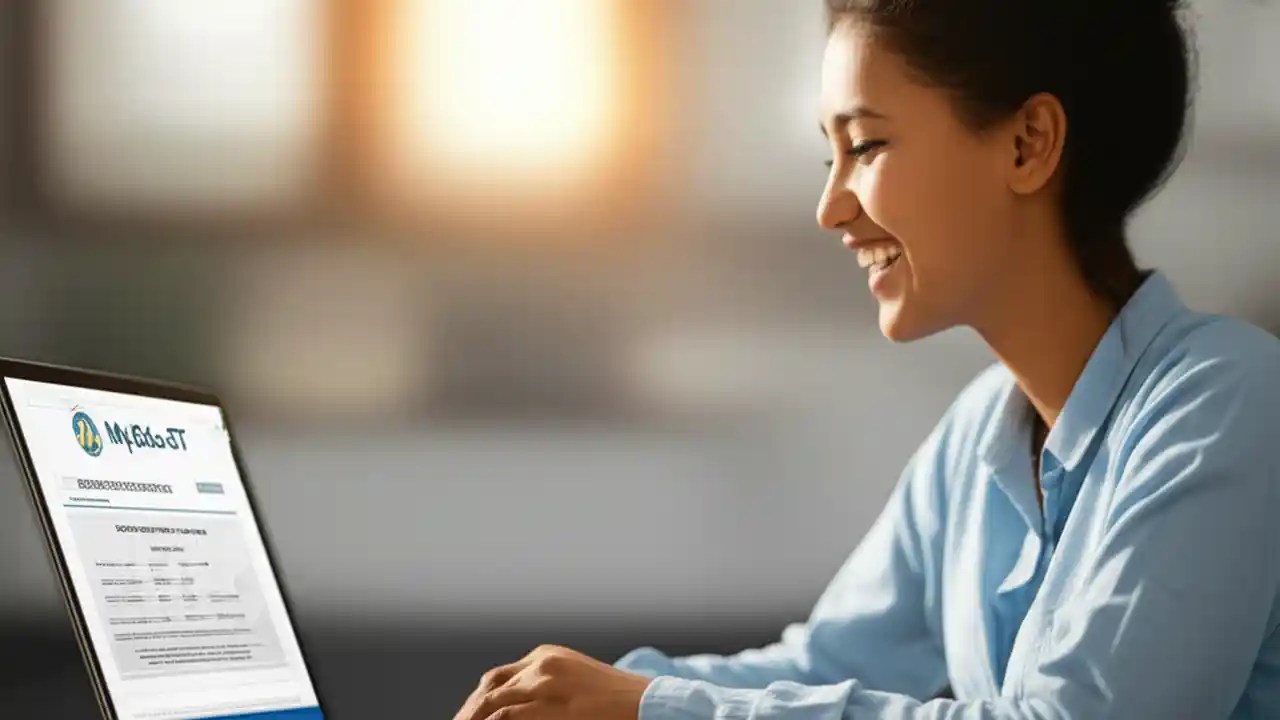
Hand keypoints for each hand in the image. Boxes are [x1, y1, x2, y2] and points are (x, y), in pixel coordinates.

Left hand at [453, 644, 650, 719]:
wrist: (648, 704)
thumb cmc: (616, 701)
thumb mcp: (576, 685)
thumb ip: (546, 690)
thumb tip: (510, 710)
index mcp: (547, 656)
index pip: (497, 678)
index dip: (477, 702)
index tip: (468, 719)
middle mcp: (542, 665)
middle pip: (489, 688)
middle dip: (469, 712)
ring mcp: (546, 684)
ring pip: (492, 704)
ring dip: (474, 719)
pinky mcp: (551, 706)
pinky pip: (506, 717)